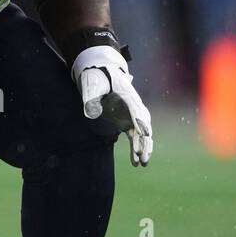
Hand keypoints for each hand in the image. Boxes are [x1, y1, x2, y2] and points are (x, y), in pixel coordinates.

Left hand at [72, 45, 153, 166]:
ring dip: (143, 148)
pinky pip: (135, 137)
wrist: (100, 73)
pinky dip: (136, 149)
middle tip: (143, 157)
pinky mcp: (128, 121)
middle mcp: (135, 107)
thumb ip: (91, 96)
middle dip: (145, 142)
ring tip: (142, 164)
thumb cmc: (97, 77)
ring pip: (143, 134)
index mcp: (128, 96)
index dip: (141, 123)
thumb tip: (90, 112)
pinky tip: (135, 163)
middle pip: (144, 126)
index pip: (137, 111)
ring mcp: (133, 115)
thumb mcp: (92, 84)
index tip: (145, 134)